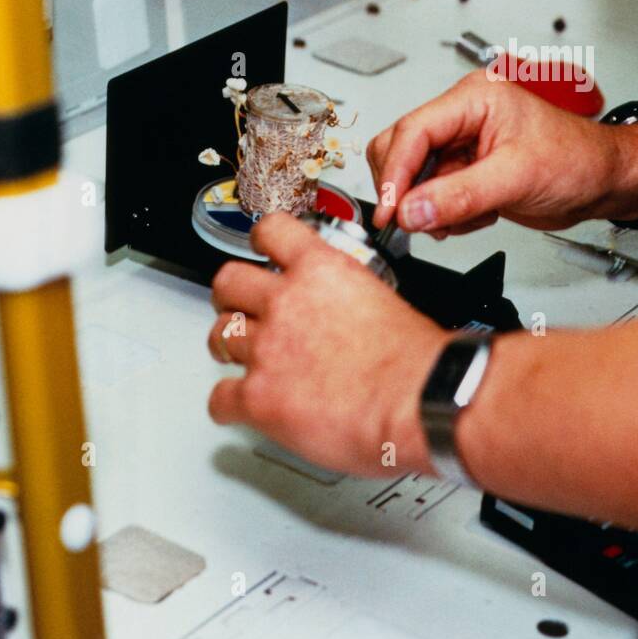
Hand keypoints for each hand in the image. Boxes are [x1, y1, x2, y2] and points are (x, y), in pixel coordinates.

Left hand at [206, 213, 447, 476]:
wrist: (418, 401)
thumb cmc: (416, 363)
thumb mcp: (387, 301)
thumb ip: (353, 299)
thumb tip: (351, 315)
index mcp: (323, 271)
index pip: (272, 232)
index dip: (261, 241)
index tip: (261, 248)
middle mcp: (287, 302)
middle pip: (229, 282)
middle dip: (232, 296)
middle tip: (241, 307)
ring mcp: (267, 349)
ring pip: (220, 335)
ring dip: (230, 346)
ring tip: (245, 358)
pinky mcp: (258, 396)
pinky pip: (219, 398)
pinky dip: (228, 404)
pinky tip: (241, 406)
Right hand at [366, 68, 637, 236]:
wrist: (607, 182)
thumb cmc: (580, 159)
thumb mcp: (518, 177)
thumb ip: (460, 195)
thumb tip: (412, 210)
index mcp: (473, 98)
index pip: (413, 130)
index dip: (394, 173)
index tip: (389, 210)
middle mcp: (463, 118)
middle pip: (402, 149)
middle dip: (408, 189)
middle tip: (418, 220)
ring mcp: (464, 146)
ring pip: (416, 178)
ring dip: (431, 206)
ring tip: (468, 216)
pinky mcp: (469, 172)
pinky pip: (435, 197)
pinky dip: (448, 215)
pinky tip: (480, 215)